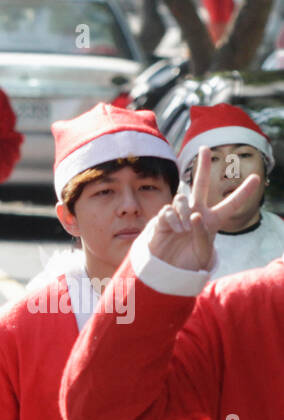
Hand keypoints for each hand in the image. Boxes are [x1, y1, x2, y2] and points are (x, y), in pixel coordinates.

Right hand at [148, 145, 261, 271]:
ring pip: (183, 198)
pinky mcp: (162, 219)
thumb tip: (194, 214)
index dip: (244, 192)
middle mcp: (196, 213)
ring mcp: (178, 214)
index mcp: (213, 221)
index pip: (231, 204)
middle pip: (200, 185)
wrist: (165, 272)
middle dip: (203, 166)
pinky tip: (174, 230)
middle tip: (205, 148)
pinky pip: (169, 210)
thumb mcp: (203, 252)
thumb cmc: (188, 264)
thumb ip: (203, 233)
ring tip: (184, 230)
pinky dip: (172, 219)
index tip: (256, 178)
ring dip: (184, 211)